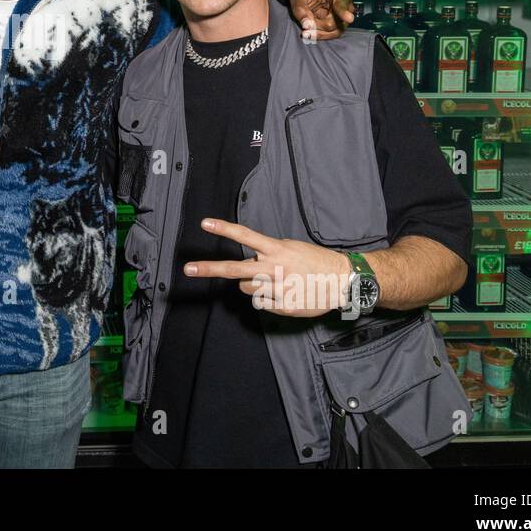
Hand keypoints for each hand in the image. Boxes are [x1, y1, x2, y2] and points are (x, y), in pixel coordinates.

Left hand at [184, 219, 351, 317]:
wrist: (342, 280)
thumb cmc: (314, 261)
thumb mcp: (290, 249)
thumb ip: (267, 255)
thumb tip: (248, 264)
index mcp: (277, 250)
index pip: (246, 236)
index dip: (224, 229)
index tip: (205, 223)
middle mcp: (274, 268)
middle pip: (234, 269)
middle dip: (209, 268)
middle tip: (188, 268)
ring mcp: (277, 289)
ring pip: (246, 288)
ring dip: (251, 284)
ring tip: (273, 281)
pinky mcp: (282, 306)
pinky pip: (261, 303)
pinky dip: (266, 298)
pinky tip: (283, 293)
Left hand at [288, 0, 353, 41]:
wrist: (308, 4)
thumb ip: (299, 10)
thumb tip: (307, 25)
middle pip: (342, 4)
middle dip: (344, 12)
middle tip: (348, 18)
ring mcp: (343, 10)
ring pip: (337, 23)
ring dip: (320, 29)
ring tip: (306, 32)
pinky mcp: (341, 23)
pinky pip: (335, 32)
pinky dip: (321, 35)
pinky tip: (311, 35)